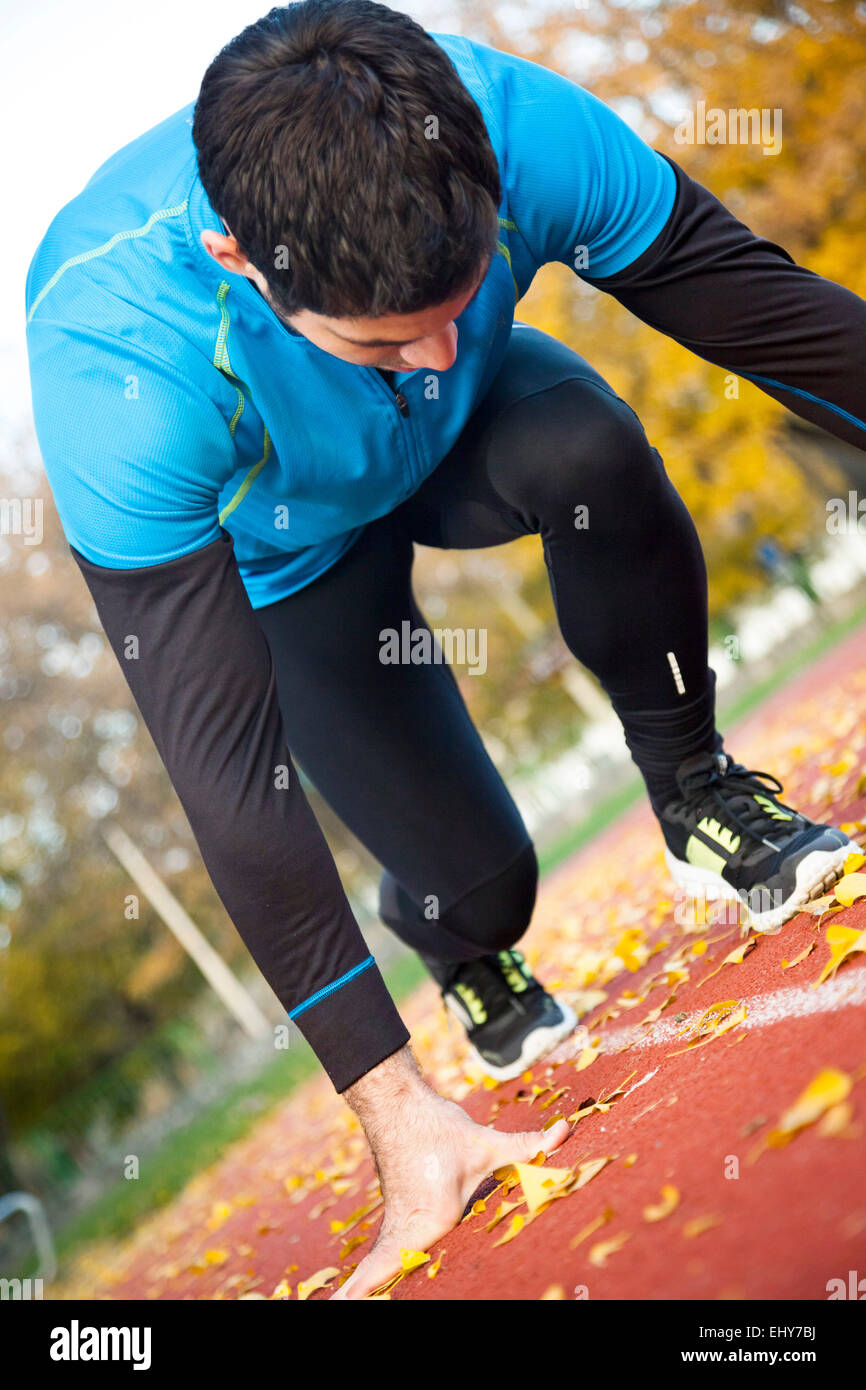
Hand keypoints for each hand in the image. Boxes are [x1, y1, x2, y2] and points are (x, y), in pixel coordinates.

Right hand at [330, 1045, 569, 1298]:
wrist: (396, 1105)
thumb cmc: (437, 1129)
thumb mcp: (484, 1142)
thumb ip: (524, 1145)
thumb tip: (565, 1132)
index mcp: (432, 1215)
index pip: (402, 1258)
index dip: (371, 1283)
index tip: (345, 1301)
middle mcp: (409, 1222)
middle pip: (383, 1267)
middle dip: (363, 1292)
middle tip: (343, 1307)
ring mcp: (397, 1218)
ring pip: (381, 1259)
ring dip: (367, 1284)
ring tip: (345, 1305)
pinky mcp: (395, 1214)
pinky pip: (383, 1250)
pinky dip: (373, 1270)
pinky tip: (357, 1290)